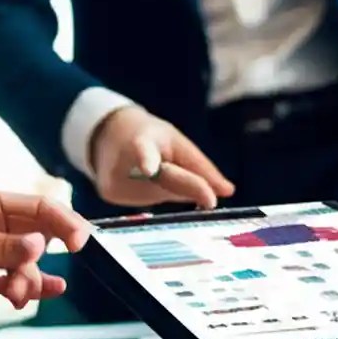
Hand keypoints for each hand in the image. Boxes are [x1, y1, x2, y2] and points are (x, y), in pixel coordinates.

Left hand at [0, 189, 91, 333]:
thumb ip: (0, 248)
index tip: (79, 239)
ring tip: (17, 295)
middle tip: (67, 261)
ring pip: (28, 264)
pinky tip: (44, 294)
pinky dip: (31, 289)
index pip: (34, 207)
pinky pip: (16, 282)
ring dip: (30, 280)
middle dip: (49, 251)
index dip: (61, 220)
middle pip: (37, 235)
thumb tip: (38, 245)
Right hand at [90, 106, 234, 209]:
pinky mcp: (110, 196)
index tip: (149, 169)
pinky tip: (145, 180)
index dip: (147, 160)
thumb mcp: (176, 141)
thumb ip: (201, 167)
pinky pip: (147, 202)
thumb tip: (228, 192)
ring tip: (157, 168)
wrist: (109, 135)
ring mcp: (113, 184)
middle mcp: (121, 164)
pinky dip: (157, 194)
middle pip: (163, 183)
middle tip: (209, 199)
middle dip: (190, 187)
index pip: (143, 151)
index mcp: (138, 141)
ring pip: (159, 195)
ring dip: (171, 189)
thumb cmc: (151, 136)